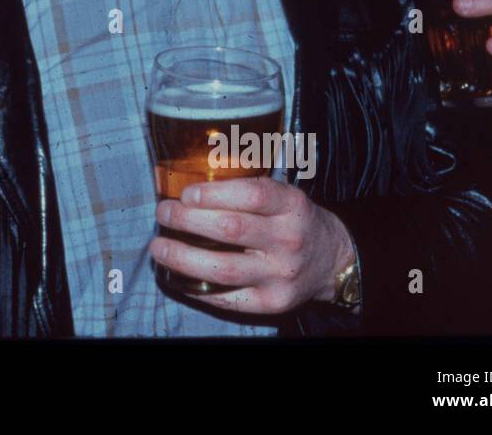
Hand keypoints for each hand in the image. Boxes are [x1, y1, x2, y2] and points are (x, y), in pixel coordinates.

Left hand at [150, 178, 356, 313]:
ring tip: (159, 247)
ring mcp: (280, 275)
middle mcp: (288, 240)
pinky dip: (196, 288)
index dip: (214, 194)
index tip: (185, 193)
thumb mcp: (282, 194)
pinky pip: (227, 298)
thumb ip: (244, 188)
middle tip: (163, 213)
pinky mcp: (272, 303)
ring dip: (183, 257)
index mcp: (291, 206)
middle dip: (188, 220)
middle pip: (231, 230)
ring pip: (224, 268)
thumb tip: (186, 187)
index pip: (253, 195)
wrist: (332, 260)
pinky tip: (175, 275)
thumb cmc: (293, 220)